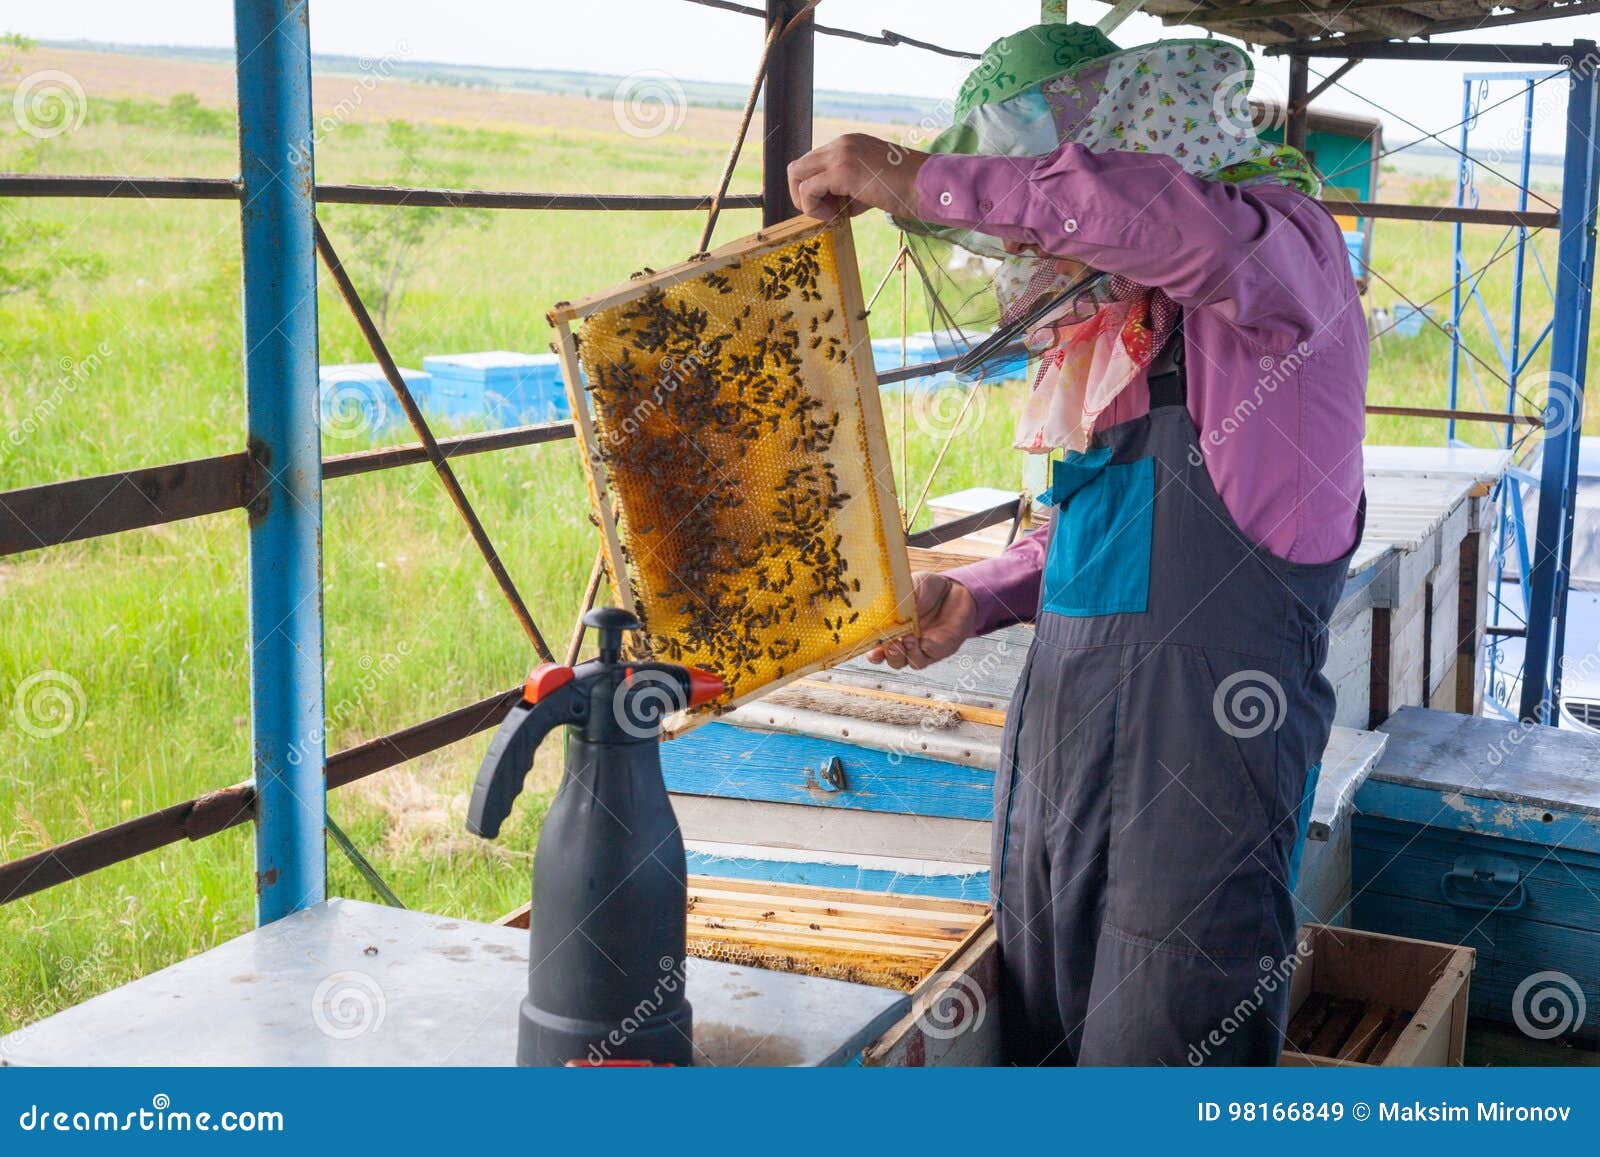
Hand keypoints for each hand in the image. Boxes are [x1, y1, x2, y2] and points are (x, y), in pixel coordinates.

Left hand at [787, 134, 928, 219]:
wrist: (926, 185)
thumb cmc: (905, 189)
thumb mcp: (870, 186)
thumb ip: (847, 192)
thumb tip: (831, 209)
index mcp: (848, 144)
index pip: (813, 163)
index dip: (817, 189)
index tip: (834, 206)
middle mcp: (841, 143)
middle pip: (797, 166)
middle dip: (803, 194)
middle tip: (825, 212)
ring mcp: (840, 154)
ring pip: (795, 174)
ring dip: (806, 201)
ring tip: (831, 214)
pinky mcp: (841, 170)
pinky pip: (807, 190)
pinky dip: (814, 208)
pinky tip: (836, 216)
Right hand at [868, 572, 978, 669]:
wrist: (955, 589)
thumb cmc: (928, 588)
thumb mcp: (909, 586)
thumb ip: (896, 597)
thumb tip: (883, 606)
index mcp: (892, 629)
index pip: (877, 647)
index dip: (872, 652)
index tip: (871, 650)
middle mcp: (905, 642)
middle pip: (893, 660)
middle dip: (889, 655)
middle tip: (890, 644)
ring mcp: (923, 647)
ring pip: (911, 662)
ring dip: (907, 654)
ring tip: (908, 638)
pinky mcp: (940, 648)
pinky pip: (930, 656)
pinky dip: (926, 651)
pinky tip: (925, 641)